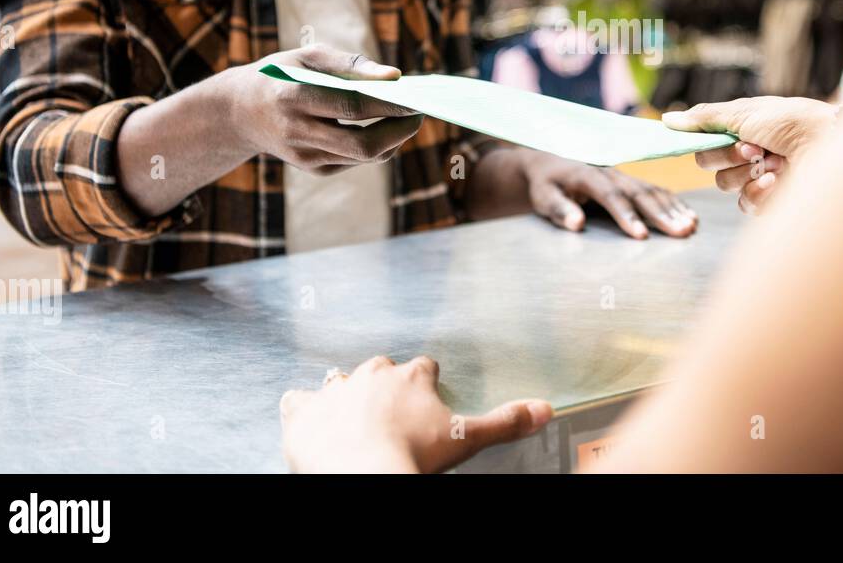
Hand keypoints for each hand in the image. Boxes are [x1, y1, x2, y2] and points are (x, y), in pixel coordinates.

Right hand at [226, 44, 422, 176]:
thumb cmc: (283, 74)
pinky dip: (377, 145)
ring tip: (407, 117)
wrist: (240, 112)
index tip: (416, 97)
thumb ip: (351, 64)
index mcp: (292, 98)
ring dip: (393, 138)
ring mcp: (304, 157)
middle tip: (420, 114)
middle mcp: (296, 133)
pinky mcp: (313, 169)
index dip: (388, 105)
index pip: (351, 106)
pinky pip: (356, 160)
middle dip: (399, 131)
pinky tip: (383, 127)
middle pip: (362, 144)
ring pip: (364, 156)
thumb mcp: (308, 57)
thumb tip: (394, 76)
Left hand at [280, 355, 552, 472]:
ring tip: (348, 417)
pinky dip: (300, 409)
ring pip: (338, 381)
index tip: (426, 398)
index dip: (425, 383)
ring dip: (343, 395)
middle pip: (381, 368)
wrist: (363, 473)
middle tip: (389, 414)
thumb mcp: (465, 437)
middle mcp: (372, 374)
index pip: (423, 367)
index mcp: (411, 376)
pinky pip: (296, 401)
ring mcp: (335, 390)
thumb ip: (505, 421)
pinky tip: (305, 419)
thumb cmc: (414, 455)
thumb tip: (546, 408)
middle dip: (384, 385)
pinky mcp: (303, 412)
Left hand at [519, 150, 697, 239]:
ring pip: (652, 191)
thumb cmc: (545, 184)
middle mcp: (610, 172)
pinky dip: (674, 203)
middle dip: (661, 214)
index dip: (626, 216)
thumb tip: (577, 223)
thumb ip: (559, 209)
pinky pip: (656, 190)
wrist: (550, 160)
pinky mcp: (630, 181)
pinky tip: (690, 218)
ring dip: (673, 209)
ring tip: (691, 228)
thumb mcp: (543, 196)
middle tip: (682, 233)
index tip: (641, 236)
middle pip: (639, 193)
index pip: (610, 196)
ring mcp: (623, 175)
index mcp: (587, 174)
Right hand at [663, 97, 840, 214]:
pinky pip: (746, 204)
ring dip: (746, 171)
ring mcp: (760, 178)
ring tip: (772, 160)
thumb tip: (667, 120)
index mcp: (741, 130)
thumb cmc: (793, 121)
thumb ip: (704, 118)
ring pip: (726, 185)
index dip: (704, 143)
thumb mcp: (744, 111)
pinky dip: (759, 191)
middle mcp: (749, 154)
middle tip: (752, 146)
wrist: (830, 144)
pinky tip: (777, 179)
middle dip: (728, 155)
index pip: (704, 142)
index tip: (700, 140)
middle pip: (709, 165)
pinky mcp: (772, 201)